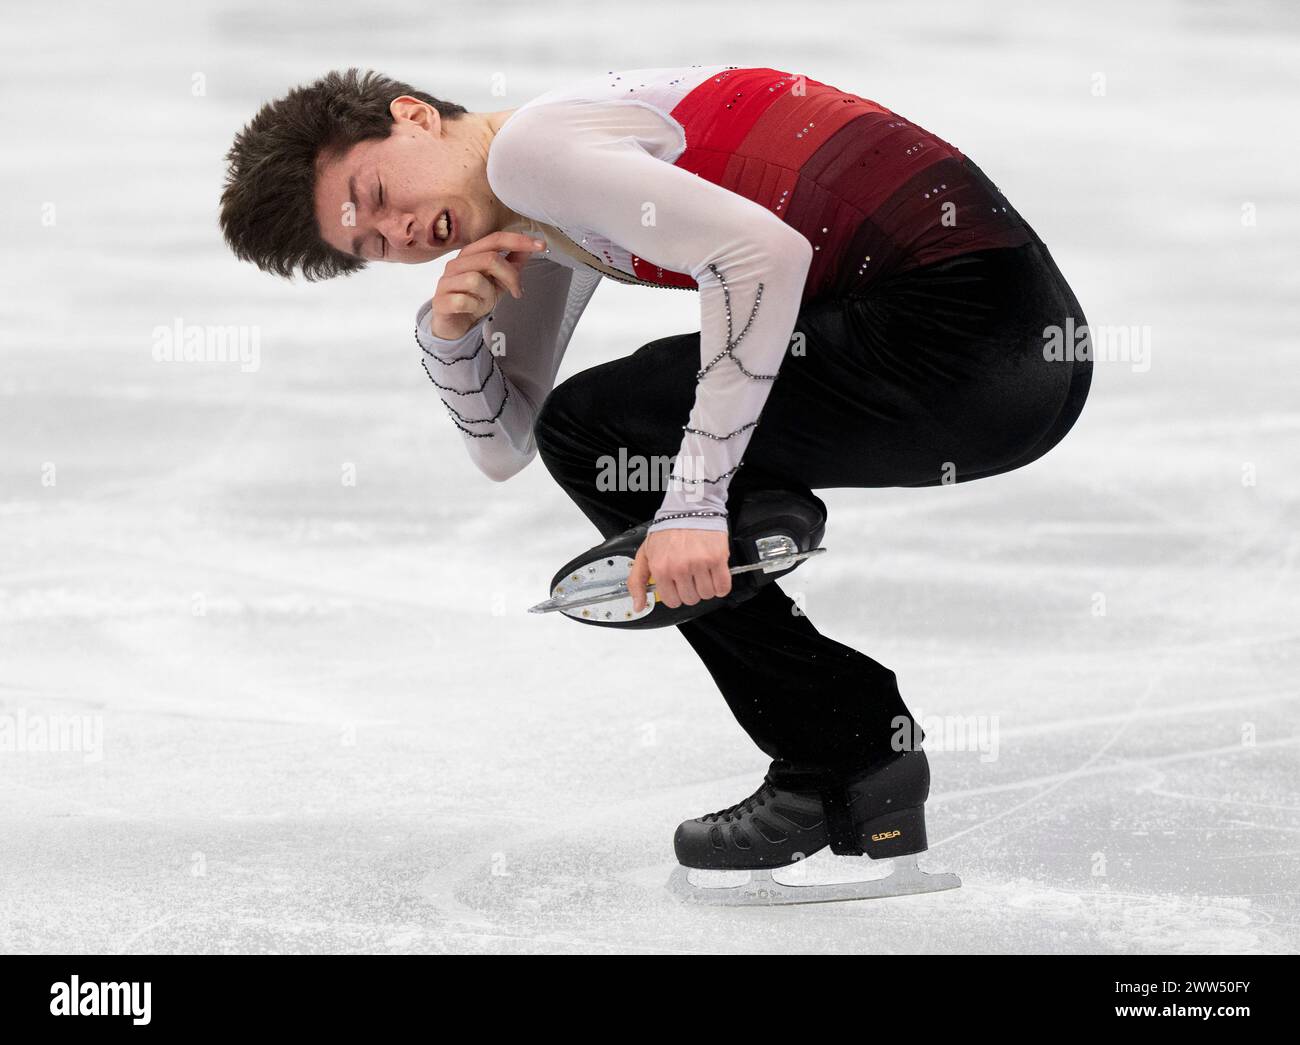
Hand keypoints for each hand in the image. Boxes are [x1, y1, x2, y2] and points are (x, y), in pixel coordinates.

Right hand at [429, 231, 547, 339]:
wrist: (454, 325)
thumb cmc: (475, 299)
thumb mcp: (498, 281)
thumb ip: (511, 265)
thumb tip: (529, 249)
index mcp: (470, 255)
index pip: (495, 239)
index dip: (518, 241)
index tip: (541, 246)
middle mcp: (456, 264)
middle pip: (489, 258)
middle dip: (510, 276)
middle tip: (517, 291)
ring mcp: (446, 282)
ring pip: (475, 280)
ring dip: (488, 296)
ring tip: (485, 303)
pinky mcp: (440, 301)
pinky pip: (464, 301)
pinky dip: (474, 307)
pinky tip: (472, 310)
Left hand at [629, 528, 731, 612]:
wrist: (689, 510)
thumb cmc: (668, 531)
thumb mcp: (645, 554)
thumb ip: (637, 581)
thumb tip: (638, 605)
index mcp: (661, 568)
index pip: (671, 601)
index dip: (676, 595)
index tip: (678, 586)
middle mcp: (680, 568)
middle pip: (690, 599)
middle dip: (691, 590)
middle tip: (690, 576)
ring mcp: (699, 564)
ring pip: (707, 594)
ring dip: (706, 587)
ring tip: (702, 573)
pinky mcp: (717, 559)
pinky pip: (723, 587)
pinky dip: (721, 586)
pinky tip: (714, 575)